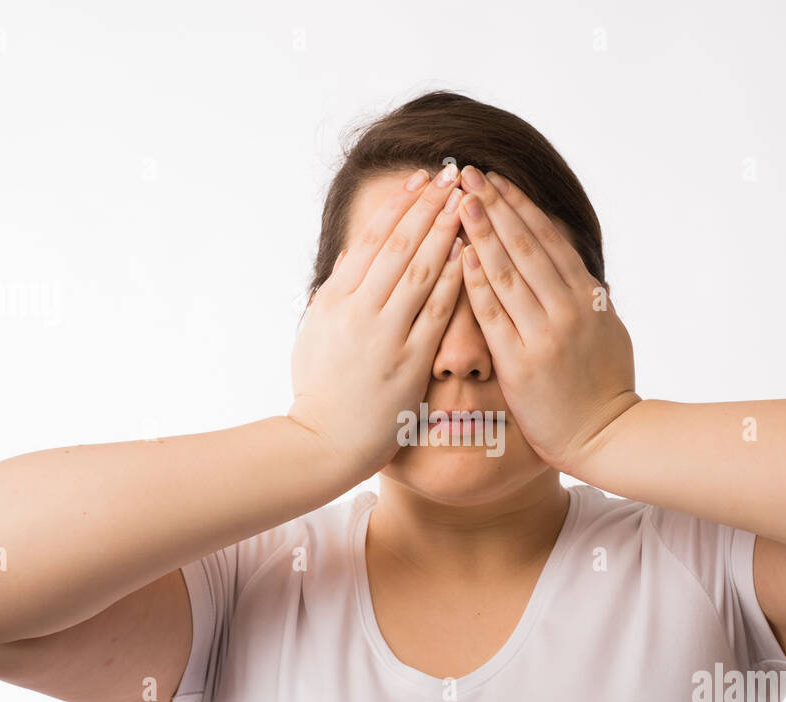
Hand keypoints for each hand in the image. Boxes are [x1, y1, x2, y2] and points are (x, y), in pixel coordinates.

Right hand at [289, 165, 465, 475]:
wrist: (323, 443)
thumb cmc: (319, 393)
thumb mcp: (314, 335)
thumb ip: (330, 298)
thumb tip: (342, 264)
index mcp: (334, 300)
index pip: (371, 240)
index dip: (399, 206)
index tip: (420, 179)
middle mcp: (358, 310)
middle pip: (399, 245)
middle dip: (428, 205)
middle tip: (453, 174)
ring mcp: (384, 335)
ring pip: (419, 270)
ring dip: (445, 230)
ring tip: (467, 200)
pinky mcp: (408, 361)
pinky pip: (436, 311)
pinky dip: (453, 278)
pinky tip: (471, 252)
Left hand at [453, 166, 639, 473]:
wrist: (606, 436)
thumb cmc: (605, 385)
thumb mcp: (606, 329)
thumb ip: (586, 295)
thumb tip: (570, 263)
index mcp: (587, 297)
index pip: (547, 239)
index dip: (519, 205)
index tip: (496, 178)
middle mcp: (567, 309)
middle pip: (525, 245)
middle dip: (494, 205)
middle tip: (467, 173)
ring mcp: (544, 335)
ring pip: (508, 272)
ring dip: (482, 232)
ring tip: (459, 199)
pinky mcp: (522, 364)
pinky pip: (494, 316)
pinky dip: (477, 283)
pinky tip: (460, 254)